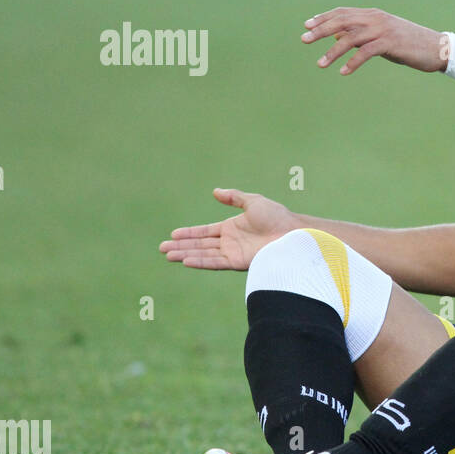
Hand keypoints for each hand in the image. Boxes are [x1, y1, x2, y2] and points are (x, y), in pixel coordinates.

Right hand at [159, 188, 297, 270]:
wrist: (292, 233)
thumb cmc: (277, 217)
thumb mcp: (253, 202)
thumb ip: (234, 197)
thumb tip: (215, 191)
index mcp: (232, 228)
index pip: (205, 232)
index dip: (189, 234)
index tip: (172, 234)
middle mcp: (230, 242)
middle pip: (200, 245)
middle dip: (181, 246)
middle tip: (162, 248)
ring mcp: (233, 253)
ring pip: (204, 254)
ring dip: (186, 254)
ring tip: (168, 255)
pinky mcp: (238, 262)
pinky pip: (215, 262)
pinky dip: (200, 261)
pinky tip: (186, 260)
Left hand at [301, 7, 447, 75]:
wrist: (437, 48)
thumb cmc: (409, 45)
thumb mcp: (383, 38)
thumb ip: (362, 36)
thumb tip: (338, 38)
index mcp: (373, 15)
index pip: (343, 12)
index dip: (323, 18)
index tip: (307, 25)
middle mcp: (376, 18)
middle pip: (342, 21)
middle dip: (321, 30)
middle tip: (304, 39)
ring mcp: (383, 30)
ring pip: (351, 37)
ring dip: (333, 51)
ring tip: (320, 64)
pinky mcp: (391, 43)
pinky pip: (366, 52)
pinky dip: (352, 62)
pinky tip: (342, 71)